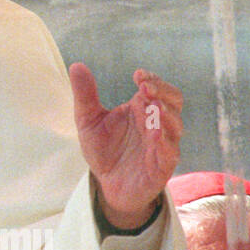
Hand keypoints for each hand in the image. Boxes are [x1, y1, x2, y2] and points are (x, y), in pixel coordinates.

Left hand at [70, 63, 183, 229]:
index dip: (152, 79)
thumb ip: (85, 95)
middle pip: (173, 101)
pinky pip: (169, 152)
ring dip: (163, 115)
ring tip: (152, 107)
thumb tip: (76, 65)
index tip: (137, 74)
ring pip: (174, 125)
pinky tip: (154, 133)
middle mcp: (157, 123)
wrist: (107, 184)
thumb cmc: (103, 150)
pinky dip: (163, 141)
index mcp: (142, 108)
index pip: (156, 88)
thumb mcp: (88, 120)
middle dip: (162, 92)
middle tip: (145, 88)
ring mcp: (163, 144)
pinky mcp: (163, 165)